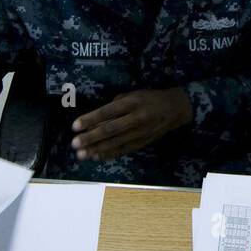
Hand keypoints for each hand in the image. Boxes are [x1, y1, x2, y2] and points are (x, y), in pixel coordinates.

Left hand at [70, 88, 192, 160]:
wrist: (175, 109)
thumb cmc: (150, 98)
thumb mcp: (133, 94)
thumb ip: (115, 104)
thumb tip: (97, 118)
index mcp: (132, 102)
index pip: (107, 112)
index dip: (91, 119)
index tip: (75, 126)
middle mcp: (136, 118)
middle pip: (110, 130)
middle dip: (91, 138)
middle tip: (75, 143)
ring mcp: (140, 132)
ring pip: (116, 143)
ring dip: (97, 149)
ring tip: (81, 154)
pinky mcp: (143, 142)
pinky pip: (124, 150)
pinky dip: (109, 154)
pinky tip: (96, 157)